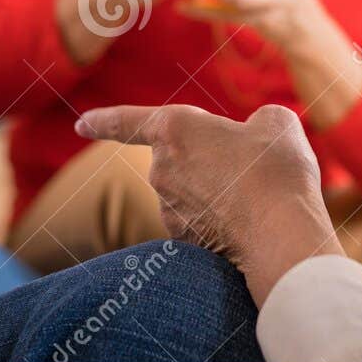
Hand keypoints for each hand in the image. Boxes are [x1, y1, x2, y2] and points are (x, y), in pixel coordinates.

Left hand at [74, 103, 340, 305]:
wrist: (281, 234)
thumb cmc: (275, 170)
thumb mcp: (276, 124)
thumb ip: (257, 121)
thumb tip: (255, 134)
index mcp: (175, 129)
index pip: (127, 122)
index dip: (103, 121)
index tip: (80, 125)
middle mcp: (161, 169)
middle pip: (177, 157)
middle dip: (206, 160)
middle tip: (250, 167)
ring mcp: (168, 208)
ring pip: (190, 191)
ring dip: (215, 191)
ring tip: (256, 197)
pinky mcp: (182, 240)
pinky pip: (198, 220)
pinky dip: (218, 220)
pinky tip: (248, 223)